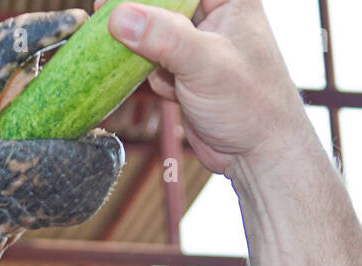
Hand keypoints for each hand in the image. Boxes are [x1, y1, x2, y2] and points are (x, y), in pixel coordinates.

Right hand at [95, 0, 313, 179]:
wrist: (258, 154)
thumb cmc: (250, 103)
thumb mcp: (205, 63)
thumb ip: (163, 37)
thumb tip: (118, 17)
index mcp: (231, 0)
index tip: (113, 0)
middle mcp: (217, 18)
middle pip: (166, 4)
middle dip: (137, 12)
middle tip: (103, 13)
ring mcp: (201, 48)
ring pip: (157, 34)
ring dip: (137, 45)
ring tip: (113, 47)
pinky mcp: (189, 75)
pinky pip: (157, 63)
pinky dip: (149, 73)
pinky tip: (161, 89)